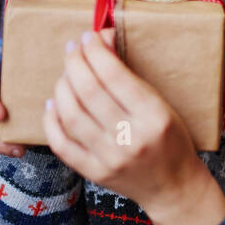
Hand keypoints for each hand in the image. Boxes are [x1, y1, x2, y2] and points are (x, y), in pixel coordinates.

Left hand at [42, 26, 207, 215]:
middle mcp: (130, 138)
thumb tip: (103, 43)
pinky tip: (53, 103)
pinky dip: (52, 120)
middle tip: (73, 49)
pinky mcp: (94, 173)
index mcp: (154, 116)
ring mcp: (109, 158)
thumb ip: (131, 77)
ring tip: (66, 74)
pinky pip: (62, 144)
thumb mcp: (163, 104)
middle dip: (76, 62)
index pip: (114, 75)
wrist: (173, 187)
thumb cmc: (171, 139)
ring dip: (62, 86)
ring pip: (71, 114)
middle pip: (89, 91)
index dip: (96, 51)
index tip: (90, 37)